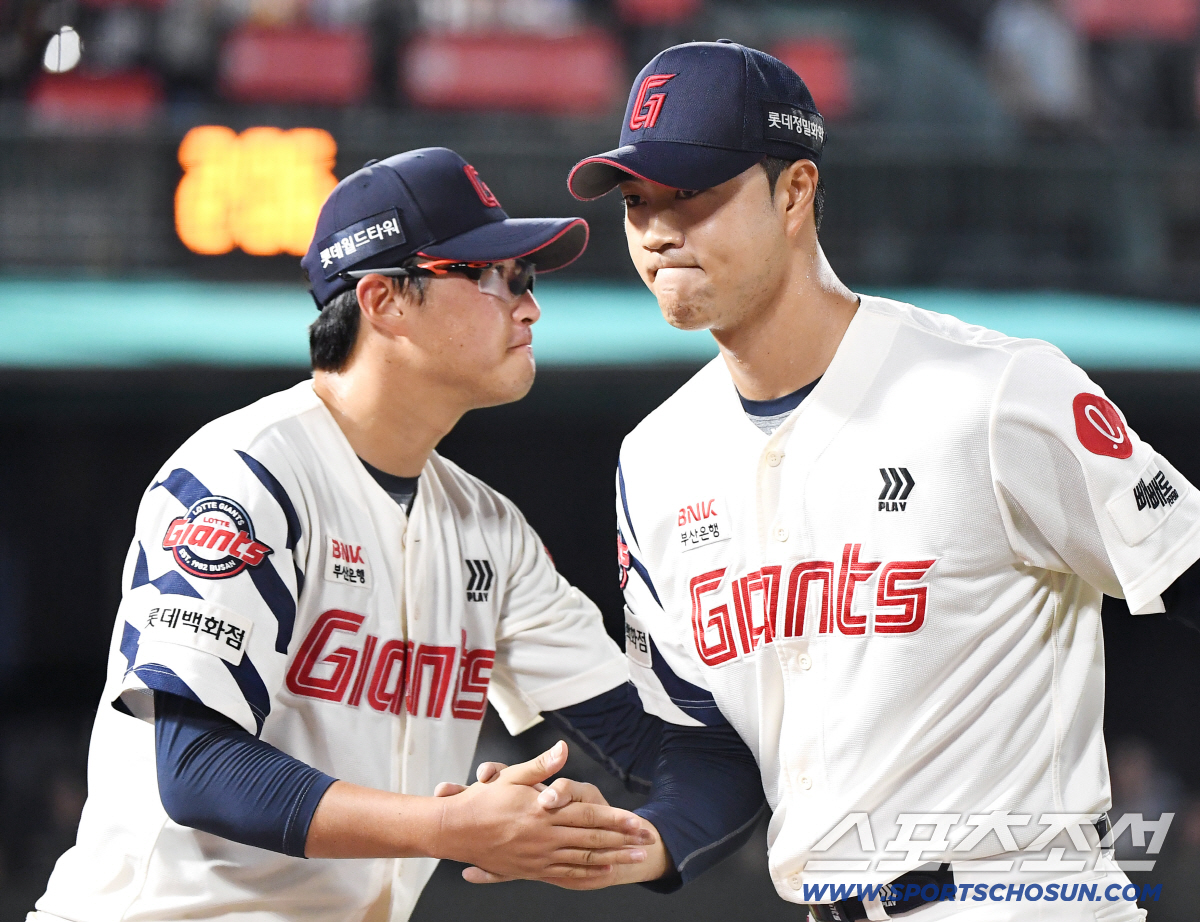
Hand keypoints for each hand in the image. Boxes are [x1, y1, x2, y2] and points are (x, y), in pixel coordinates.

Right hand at [432, 741, 654, 881]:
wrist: (453, 832)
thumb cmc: (481, 801)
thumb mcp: (511, 777)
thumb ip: (541, 766)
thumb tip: (563, 748)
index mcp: (543, 813)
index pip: (588, 817)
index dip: (616, 820)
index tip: (638, 821)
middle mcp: (544, 837)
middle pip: (592, 841)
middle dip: (622, 842)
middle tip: (646, 843)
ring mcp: (538, 857)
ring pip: (583, 860)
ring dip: (611, 859)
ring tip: (633, 859)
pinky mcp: (530, 869)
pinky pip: (564, 874)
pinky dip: (587, 874)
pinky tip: (603, 873)